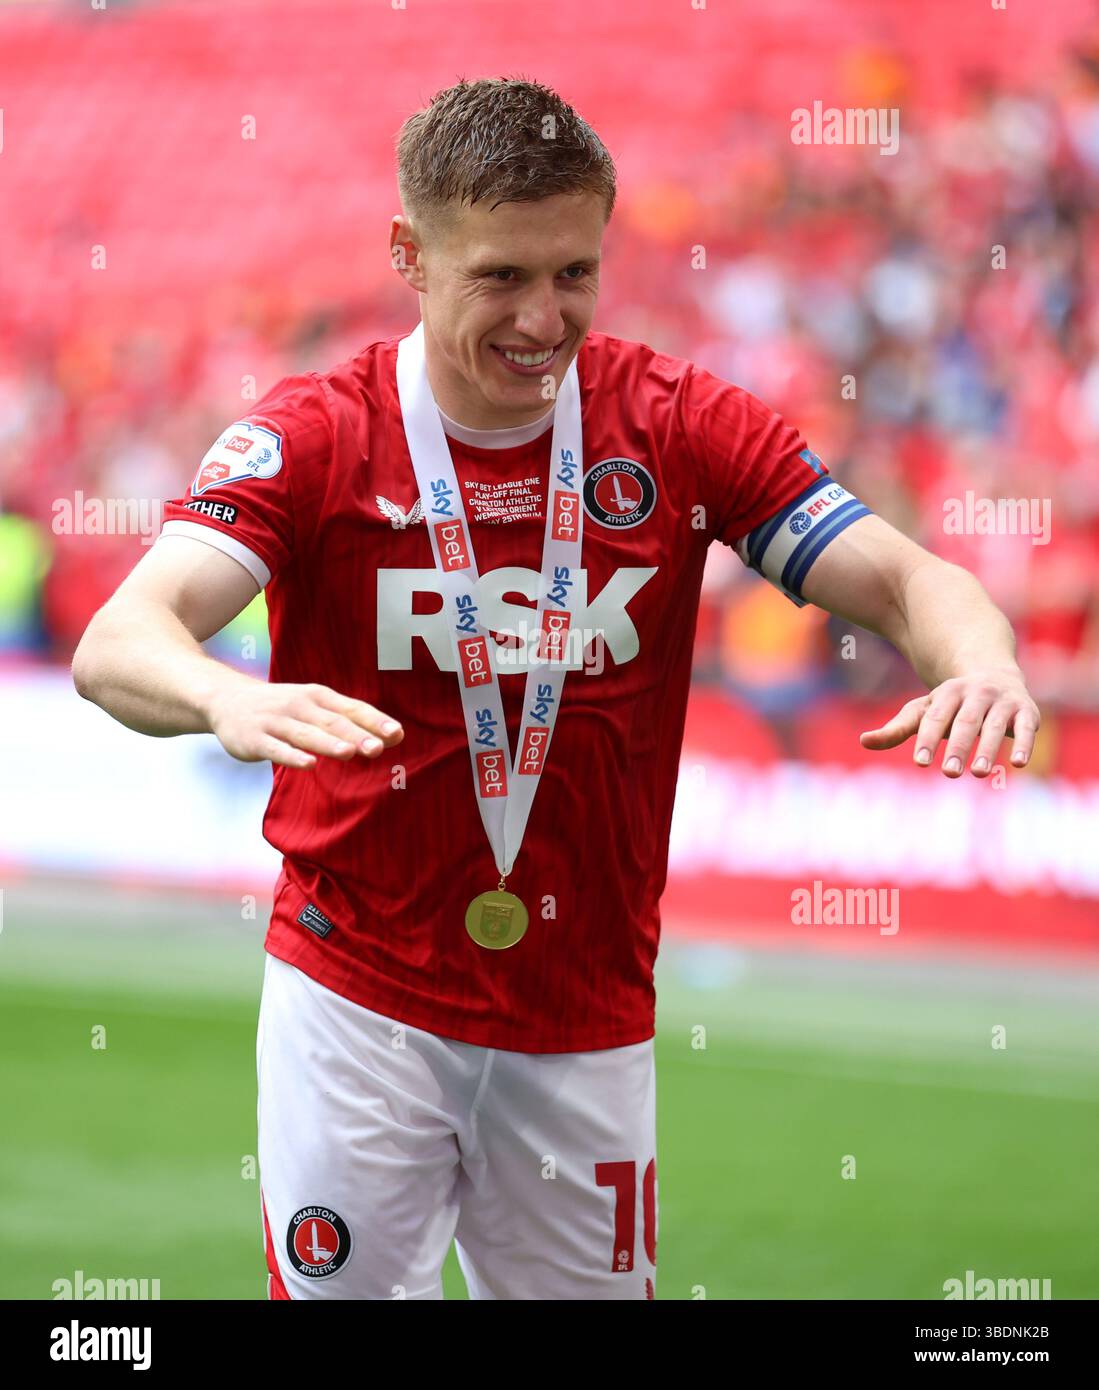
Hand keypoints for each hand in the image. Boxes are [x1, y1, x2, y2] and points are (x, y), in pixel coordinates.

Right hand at [207, 679, 403, 769]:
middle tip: (378, 748)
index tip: (397, 734)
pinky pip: (276, 749)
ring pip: (306, 734)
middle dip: (356, 735)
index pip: (352, 709)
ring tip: (350, 752)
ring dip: (328, 743)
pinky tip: (309, 765)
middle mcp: (299, 706)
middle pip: (332, 722)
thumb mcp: (314, 705)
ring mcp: (276, 722)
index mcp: (318, 696)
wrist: (226, 700)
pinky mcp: (255, 739)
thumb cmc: (283, 707)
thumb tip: (392, 736)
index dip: (374, 721)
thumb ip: (348, 720)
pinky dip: (293, 756)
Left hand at [859, 669, 1039, 776]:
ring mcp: (1003, 701)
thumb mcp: (923, 711)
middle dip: (958, 746)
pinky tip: (1019, 764)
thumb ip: (896, 729)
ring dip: (988, 749)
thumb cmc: (951, 704)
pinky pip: (1027, 727)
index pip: (935, 717)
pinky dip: (1024, 744)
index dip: (928, 739)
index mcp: (948, 692)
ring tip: (978, 773)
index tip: (921, 762)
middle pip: (965, 721)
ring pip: (995, 725)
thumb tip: (863, 741)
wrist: (994, 674)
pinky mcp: (1027, 711)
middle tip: (949, 774)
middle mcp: (976, 693)